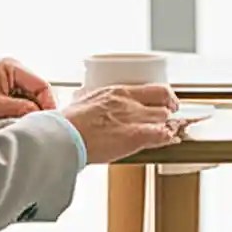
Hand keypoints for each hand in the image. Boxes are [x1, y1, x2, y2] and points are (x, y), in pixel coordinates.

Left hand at [0, 57, 56, 120]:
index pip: (41, 84)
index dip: (48, 103)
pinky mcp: (9, 88)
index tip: (50, 120)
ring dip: (33, 110)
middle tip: (42, 125)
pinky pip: (25, 100)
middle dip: (41, 107)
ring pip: (33, 96)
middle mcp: (15, 69)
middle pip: (39, 90)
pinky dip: (25, 110)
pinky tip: (23, 120)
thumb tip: (40, 115)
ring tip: (31, 124)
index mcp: (12, 66)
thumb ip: (20, 108)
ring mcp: (13, 78)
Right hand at [63, 84, 187, 163]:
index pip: (157, 89)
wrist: (62, 135)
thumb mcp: (87, 102)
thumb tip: (96, 107)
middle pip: (163, 106)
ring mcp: (133, 118)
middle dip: (167, 116)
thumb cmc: (68, 123)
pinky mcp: (134, 135)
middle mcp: (130, 102)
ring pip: (164, 119)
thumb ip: (100, 103)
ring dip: (167, 128)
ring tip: (167, 134)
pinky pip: (161, 135)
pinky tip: (169, 141)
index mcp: (119, 92)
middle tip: (168, 123)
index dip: (167, 98)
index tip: (169, 104)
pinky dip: (167, 138)